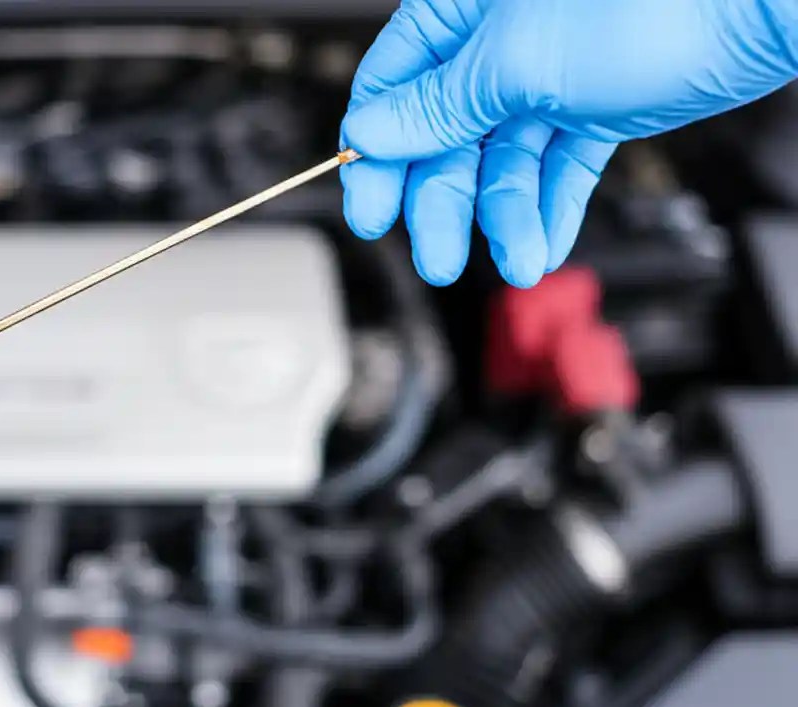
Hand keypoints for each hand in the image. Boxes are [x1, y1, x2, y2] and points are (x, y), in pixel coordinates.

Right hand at [341, 0, 797, 287]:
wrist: (762, 7)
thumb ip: (439, 104)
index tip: (371, 210)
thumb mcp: (517, 60)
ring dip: (504, 217)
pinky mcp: (595, 104)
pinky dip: (548, 207)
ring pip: (503, 160)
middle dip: (443, 203)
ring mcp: (549, 74)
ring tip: (518, 259)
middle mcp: (499, 41)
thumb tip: (372, 131)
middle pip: (444, 134)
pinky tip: (542, 241)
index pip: (393, 84)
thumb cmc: (655, 1)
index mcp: (464, 10)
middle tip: (437, 256)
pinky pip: (556, 166)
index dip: (377, 153)